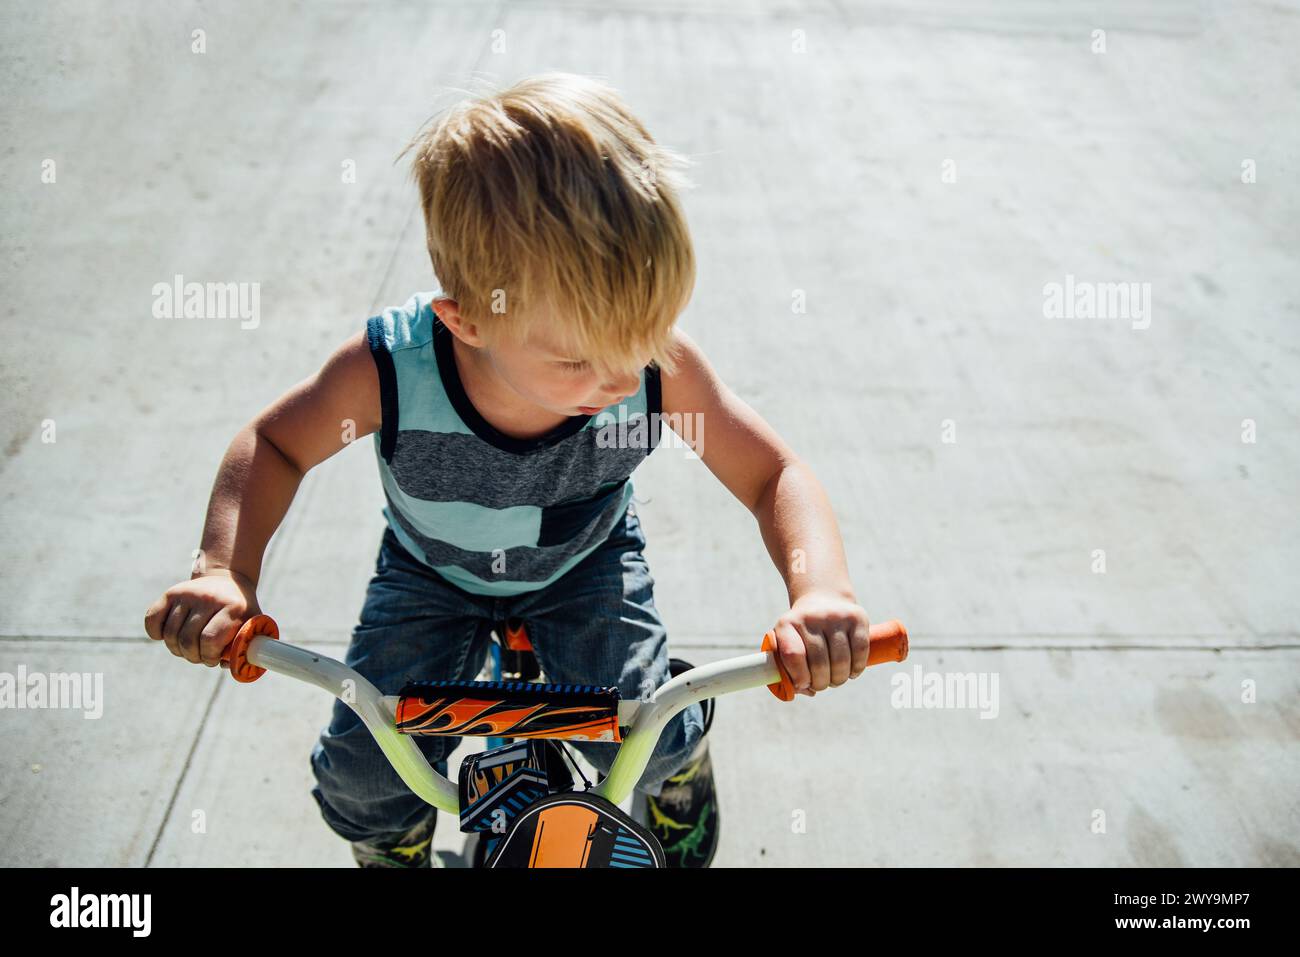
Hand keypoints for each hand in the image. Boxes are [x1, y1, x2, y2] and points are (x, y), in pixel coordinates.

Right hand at [144, 570, 260, 666]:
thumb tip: (228, 665)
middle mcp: (209, 598)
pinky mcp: (172, 593)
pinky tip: (169, 637)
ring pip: (170, 634)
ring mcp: (188, 593)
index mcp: (233, 608)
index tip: (214, 659)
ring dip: (178, 649)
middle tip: (201, 656)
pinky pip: (152, 620)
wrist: (229, 581)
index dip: (209, 657)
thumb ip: (246, 649)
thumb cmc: (241, 612)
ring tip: (190, 648)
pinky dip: (156, 634)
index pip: (210, 640)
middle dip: (193, 657)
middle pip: (188, 640)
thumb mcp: (252, 626)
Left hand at [770, 592, 870, 696]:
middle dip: (821, 683)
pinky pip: (860, 651)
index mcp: (787, 624)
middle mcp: (811, 616)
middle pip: (820, 663)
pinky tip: (851, 673)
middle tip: (821, 685)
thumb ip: (788, 670)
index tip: (803, 684)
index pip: (793, 655)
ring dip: (839, 679)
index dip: (799, 677)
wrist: (823, 600)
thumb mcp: (787, 644)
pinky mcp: (857, 617)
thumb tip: (805, 690)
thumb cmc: (802, 633)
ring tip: (835, 680)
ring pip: (841, 661)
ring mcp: (835, 615)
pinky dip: (856, 669)